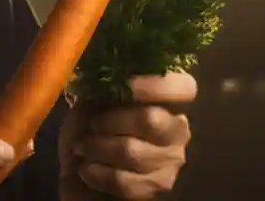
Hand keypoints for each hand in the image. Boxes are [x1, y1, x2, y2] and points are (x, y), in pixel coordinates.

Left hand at [59, 72, 196, 199]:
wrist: (81, 169)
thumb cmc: (89, 128)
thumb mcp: (92, 100)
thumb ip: (103, 87)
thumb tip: (102, 77)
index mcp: (167, 99)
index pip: (183, 87)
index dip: (154, 85)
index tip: (123, 85)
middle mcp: (177, 129)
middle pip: (150, 119)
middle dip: (110, 120)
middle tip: (91, 125)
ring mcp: (172, 160)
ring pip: (132, 151)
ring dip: (97, 148)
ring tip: (82, 148)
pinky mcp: (158, 186)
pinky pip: (125, 180)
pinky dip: (97, 173)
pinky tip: (87, 169)